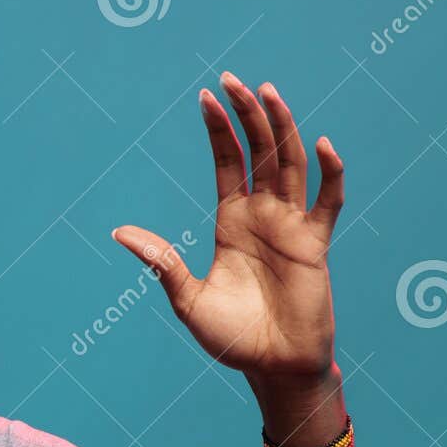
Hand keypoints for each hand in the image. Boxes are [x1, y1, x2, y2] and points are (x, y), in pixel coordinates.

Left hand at [113, 72, 344, 387]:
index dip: (218, 129)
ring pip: (290, 164)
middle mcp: (263, 216)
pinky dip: (329, 173)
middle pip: (258, 152)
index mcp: (231, 223)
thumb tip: (117, 232)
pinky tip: (320, 145)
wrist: (270, 368)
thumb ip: (160, 262)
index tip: (205, 95)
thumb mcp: (186, 298)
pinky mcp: (316, 246)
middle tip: (233, 79)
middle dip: (247, 115)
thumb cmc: (230, 338)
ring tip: (268, 92)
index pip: (226, 163)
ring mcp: (291, 227)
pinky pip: (328, 203)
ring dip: (282, 127)